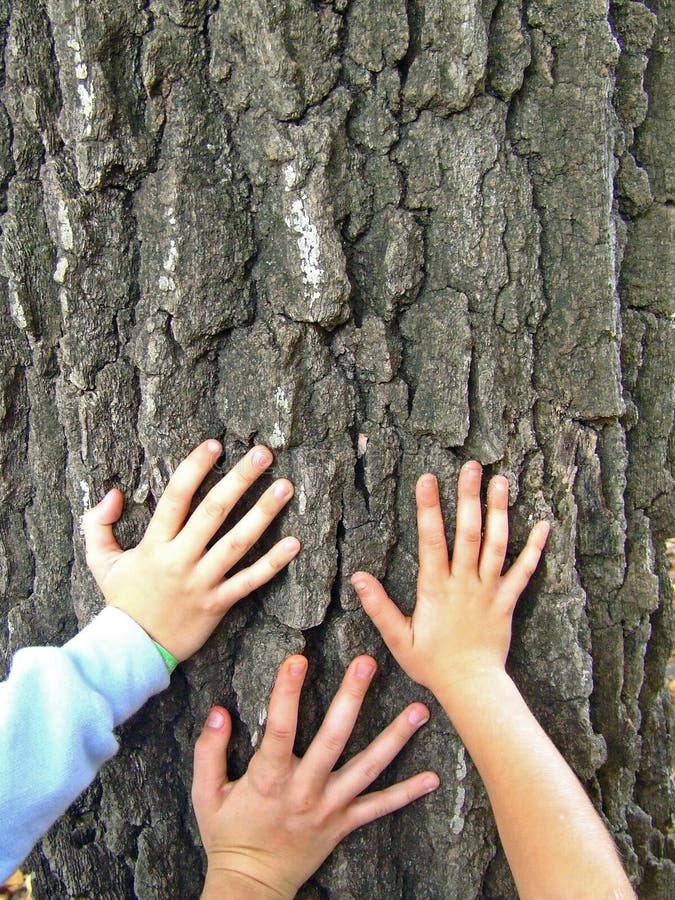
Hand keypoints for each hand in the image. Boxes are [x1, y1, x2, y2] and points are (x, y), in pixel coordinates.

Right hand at [81, 440, 299, 660]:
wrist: (131, 650)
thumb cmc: (122, 600)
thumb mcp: (100, 561)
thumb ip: (99, 524)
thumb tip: (113, 493)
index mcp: (154, 545)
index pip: (176, 497)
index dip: (195, 468)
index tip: (215, 444)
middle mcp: (180, 559)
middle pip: (213, 512)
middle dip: (239, 479)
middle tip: (264, 453)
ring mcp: (202, 581)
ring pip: (237, 542)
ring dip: (264, 513)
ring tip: (285, 487)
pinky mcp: (219, 604)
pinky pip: (250, 581)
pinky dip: (273, 564)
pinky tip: (294, 544)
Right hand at [192, 654, 437, 898]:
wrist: (251, 887)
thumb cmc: (228, 835)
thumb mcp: (205, 794)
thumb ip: (209, 751)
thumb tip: (218, 710)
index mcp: (270, 779)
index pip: (279, 729)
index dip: (287, 693)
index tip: (297, 659)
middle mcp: (305, 790)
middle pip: (333, 739)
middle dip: (351, 698)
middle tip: (368, 663)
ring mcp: (329, 808)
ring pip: (367, 769)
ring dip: (394, 738)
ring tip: (419, 711)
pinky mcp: (344, 824)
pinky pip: (379, 808)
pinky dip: (407, 793)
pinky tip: (432, 778)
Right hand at [351, 462, 549, 697]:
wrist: (471, 687)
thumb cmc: (432, 664)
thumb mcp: (398, 639)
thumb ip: (379, 607)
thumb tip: (357, 578)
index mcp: (436, 588)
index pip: (432, 540)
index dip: (429, 508)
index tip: (428, 479)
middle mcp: (465, 583)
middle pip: (468, 533)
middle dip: (468, 497)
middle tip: (471, 467)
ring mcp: (489, 590)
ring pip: (497, 544)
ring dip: (499, 511)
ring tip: (501, 481)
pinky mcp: (507, 601)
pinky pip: (524, 572)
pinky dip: (535, 548)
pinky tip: (543, 525)